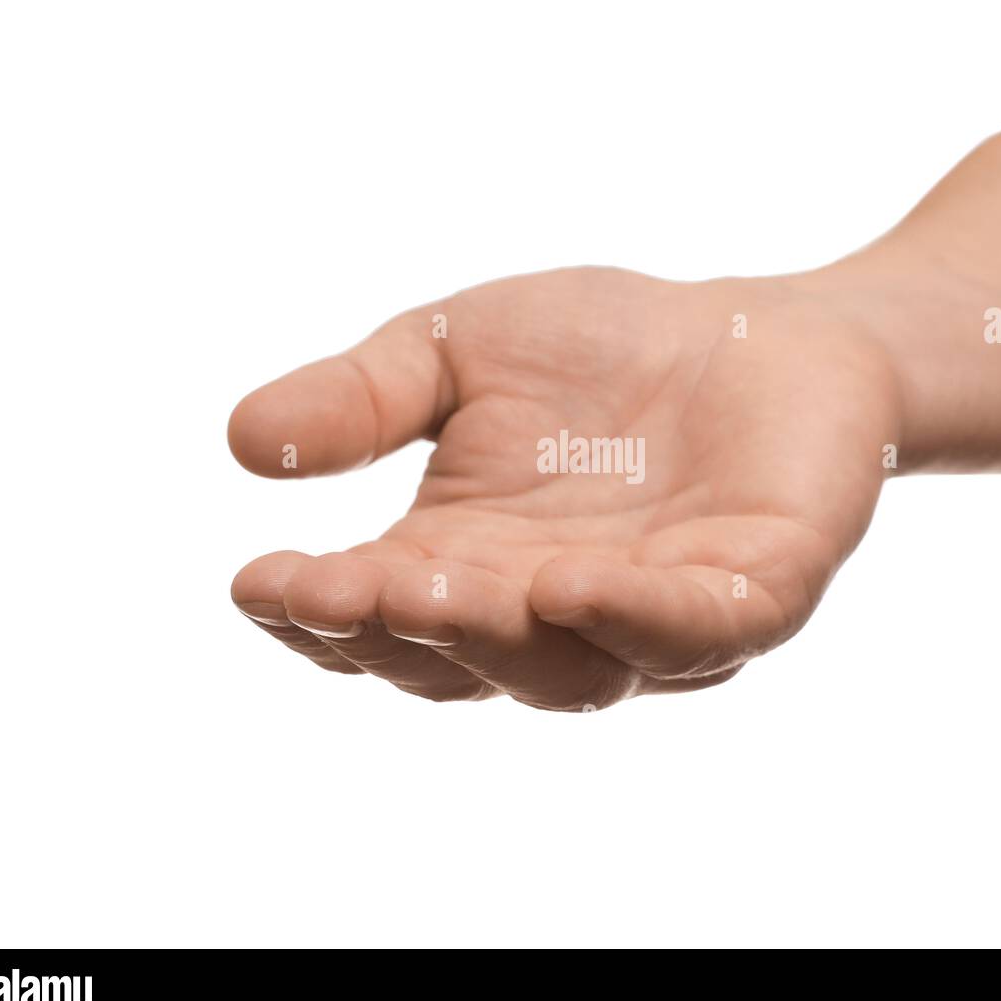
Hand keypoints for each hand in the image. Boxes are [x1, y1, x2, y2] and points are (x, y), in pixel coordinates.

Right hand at [229, 266, 899, 709]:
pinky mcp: (754, 596)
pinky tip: (573, 587)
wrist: (757, 331)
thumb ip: (367, 397)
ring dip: (497, 637)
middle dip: (399, 631)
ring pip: (569, 669)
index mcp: (470, 567)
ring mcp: (654, 619)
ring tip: (436, 587)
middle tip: (339, 591)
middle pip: (462, 662)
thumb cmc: (604, 348)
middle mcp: (551, 617)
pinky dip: (638, 621)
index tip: (255, 583)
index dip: (317, 617)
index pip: (380, 621)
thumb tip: (243, 440)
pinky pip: (697, 633)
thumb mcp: (458, 351)